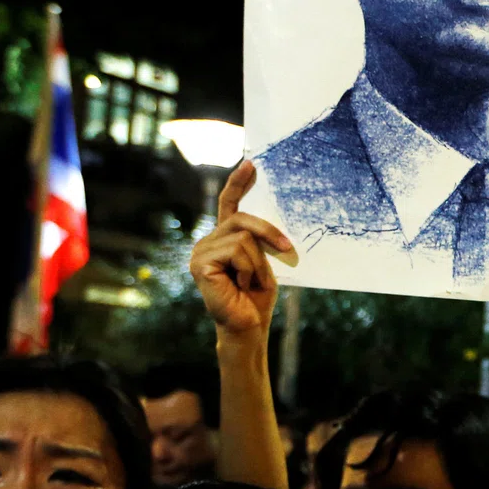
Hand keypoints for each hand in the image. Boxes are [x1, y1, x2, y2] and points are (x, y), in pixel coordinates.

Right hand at [190, 162, 295, 340]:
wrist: (248, 326)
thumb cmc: (255, 298)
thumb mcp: (263, 262)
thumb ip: (259, 240)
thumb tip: (270, 221)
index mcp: (222, 239)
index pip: (229, 205)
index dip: (238, 184)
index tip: (251, 163)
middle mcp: (207, 242)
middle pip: (242, 219)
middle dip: (268, 232)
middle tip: (287, 247)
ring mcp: (200, 252)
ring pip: (243, 237)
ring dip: (258, 262)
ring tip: (250, 282)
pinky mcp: (200, 263)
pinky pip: (237, 251)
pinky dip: (248, 269)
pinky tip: (239, 285)